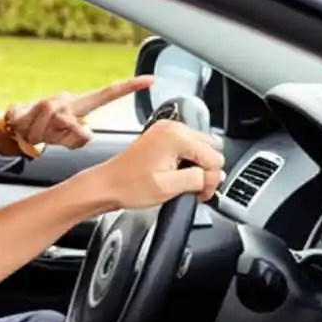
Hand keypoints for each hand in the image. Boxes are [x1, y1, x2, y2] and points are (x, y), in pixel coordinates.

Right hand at [0, 76, 154, 154]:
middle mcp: (69, 100)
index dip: (130, 87)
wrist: (16, 127)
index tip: (151, 80)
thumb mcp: (65, 138)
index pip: (109, 93)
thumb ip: (76, 138)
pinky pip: (35, 123)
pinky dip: (30, 130)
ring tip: (37, 130)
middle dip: (56, 129)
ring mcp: (51, 101)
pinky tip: (26, 126)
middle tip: (48, 132)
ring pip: (51, 118)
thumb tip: (85, 134)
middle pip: (68, 117)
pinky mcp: (30, 105)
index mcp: (80, 105)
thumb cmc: (45, 130)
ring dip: (41, 131)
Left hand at [89, 120, 224, 209]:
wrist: (106, 185)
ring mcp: (166, 130)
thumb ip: (198, 179)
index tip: (200, 194)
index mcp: (176, 136)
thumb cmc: (129, 186)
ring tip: (183, 184)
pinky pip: (186, 148)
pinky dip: (186, 163)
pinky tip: (177, 176)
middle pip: (209, 150)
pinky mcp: (161, 137)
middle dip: (205, 172)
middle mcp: (173, 127)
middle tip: (193, 191)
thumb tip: (215, 176)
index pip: (214, 157)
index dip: (210, 180)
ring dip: (196, 168)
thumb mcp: (169, 187)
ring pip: (200, 149)